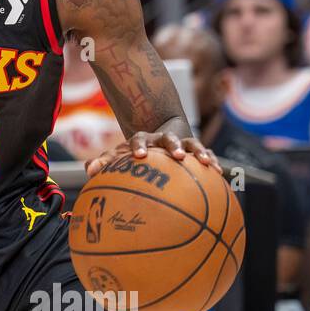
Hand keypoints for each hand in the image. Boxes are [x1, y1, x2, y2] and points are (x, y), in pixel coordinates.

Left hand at [85, 130, 219, 176]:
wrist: (157, 137)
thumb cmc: (134, 154)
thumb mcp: (119, 157)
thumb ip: (104, 163)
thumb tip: (89, 170)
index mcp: (143, 140)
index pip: (138, 139)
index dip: (139, 146)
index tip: (139, 156)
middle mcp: (163, 139)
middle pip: (169, 139)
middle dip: (174, 146)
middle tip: (178, 155)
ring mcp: (181, 143)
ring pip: (192, 144)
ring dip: (198, 152)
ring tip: (206, 162)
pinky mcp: (195, 151)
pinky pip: (206, 155)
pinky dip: (212, 162)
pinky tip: (220, 173)